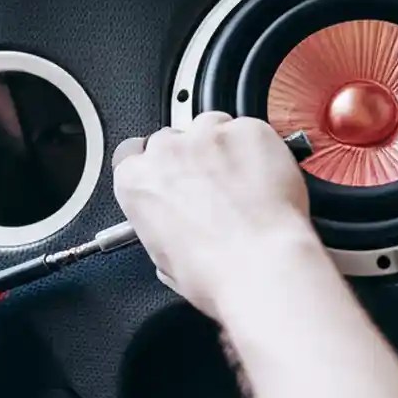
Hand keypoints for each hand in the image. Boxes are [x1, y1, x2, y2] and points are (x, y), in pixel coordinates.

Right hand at [112, 113, 312, 314]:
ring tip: (241, 184)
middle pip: (173, 139)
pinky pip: (251, 130)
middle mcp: (167, 150)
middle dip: (189, 159)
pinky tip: (265, 178)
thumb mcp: (164, 260)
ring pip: (211, 127)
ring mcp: (209, 135)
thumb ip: (160, 227)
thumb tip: (175, 231)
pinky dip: (258, 150)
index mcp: (136, 181)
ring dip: (222, 148)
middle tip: (211, 191)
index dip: (155, 169)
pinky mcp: (249, 130)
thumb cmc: (214, 270)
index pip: (132, 155)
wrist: (261, 264)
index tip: (169, 182)